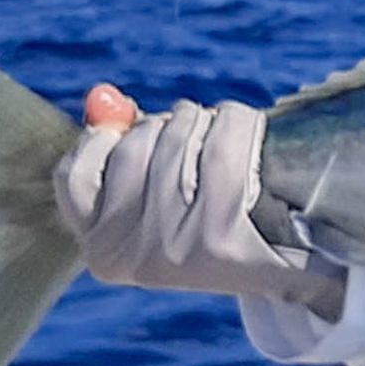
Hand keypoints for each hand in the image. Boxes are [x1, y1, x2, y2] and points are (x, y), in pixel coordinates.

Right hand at [53, 85, 341, 314]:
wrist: (291, 266)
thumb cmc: (215, 219)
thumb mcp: (158, 199)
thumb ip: (122, 149)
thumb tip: (105, 99)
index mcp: (105, 251)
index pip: (73, 176)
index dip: (102, 138)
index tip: (135, 129)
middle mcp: (133, 255)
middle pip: (132, 146)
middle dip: (167, 124)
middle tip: (194, 131)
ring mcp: (175, 247)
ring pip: (177, 138)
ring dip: (203, 119)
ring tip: (221, 134)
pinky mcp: (222, 236)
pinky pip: (220, 146)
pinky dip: (235, 122)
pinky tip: (247, 132)